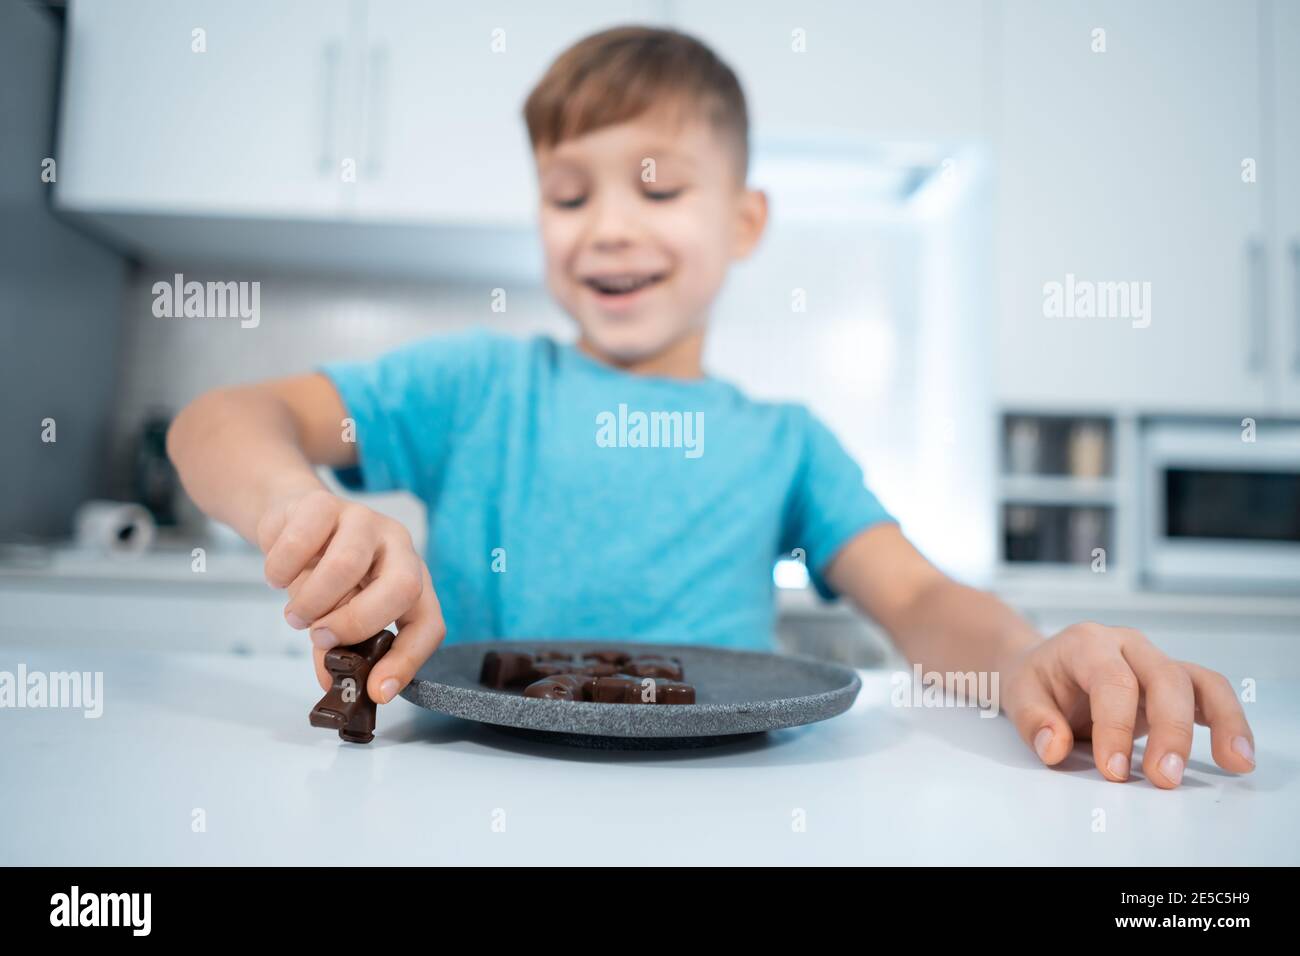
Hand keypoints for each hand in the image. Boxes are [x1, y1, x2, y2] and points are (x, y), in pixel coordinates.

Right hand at [257, 488, 445, 703]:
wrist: (293, 520)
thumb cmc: (325, 573)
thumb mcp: (337, 614)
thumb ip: (339, 648)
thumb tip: (330, 683)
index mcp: (410, 579)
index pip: (428, 622)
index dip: (409, 660)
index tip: (378, 690)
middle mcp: (397, 547)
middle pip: (401, 588)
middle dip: (358, 623)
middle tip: (322, 639)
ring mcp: (363, 520)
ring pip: (346, 565)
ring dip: (312, 601)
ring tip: (296, 614)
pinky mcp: (323, 503)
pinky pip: (301, 541)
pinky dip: (281, 569)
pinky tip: (278, 577)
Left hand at [1001, 622, 1255, 786]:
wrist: (1041, 664)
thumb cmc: (1035, 678)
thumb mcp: (1017, 693)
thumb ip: (1033, 721)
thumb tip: (1053, 748)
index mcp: (1087, 642)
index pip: (1112, 681)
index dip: (1116, 728)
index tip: (1114, 770)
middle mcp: (1127, 645)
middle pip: (1164, 678)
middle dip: (1170, 730)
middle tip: (1164, 777)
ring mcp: (1154, 661)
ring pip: (1199, 682)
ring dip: (1220, 722)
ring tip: (1234, 762)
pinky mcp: (1172, 683)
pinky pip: (1209, 694)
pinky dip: (1228, 722)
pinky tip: (1238, 755)